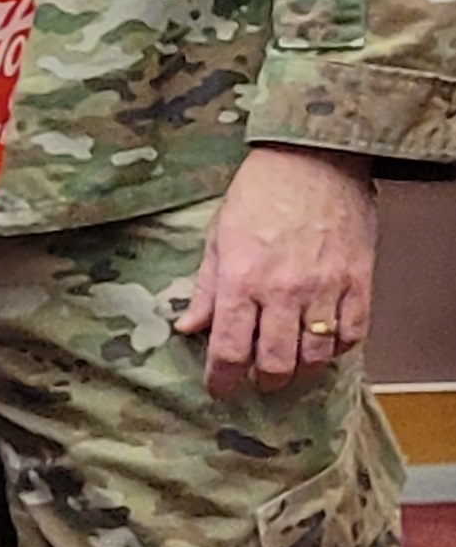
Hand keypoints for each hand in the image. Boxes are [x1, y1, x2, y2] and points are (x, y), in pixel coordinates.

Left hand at [176, 146, 376, 396]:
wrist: (314, 157)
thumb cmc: (261, 191)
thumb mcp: (219, 237)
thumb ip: (206, 289)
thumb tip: (188, 328)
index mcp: (242, 279)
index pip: (230, 349)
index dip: (222, 379)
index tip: (220, 389)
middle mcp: (284, 290)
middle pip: (276, 362)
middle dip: (264, 380)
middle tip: (259, 378)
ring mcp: (325, 287)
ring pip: (315, 355)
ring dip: (300, 369)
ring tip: (291, 365)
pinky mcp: (358, 280)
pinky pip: (352, 333)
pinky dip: (337, 348)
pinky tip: (324, 343)